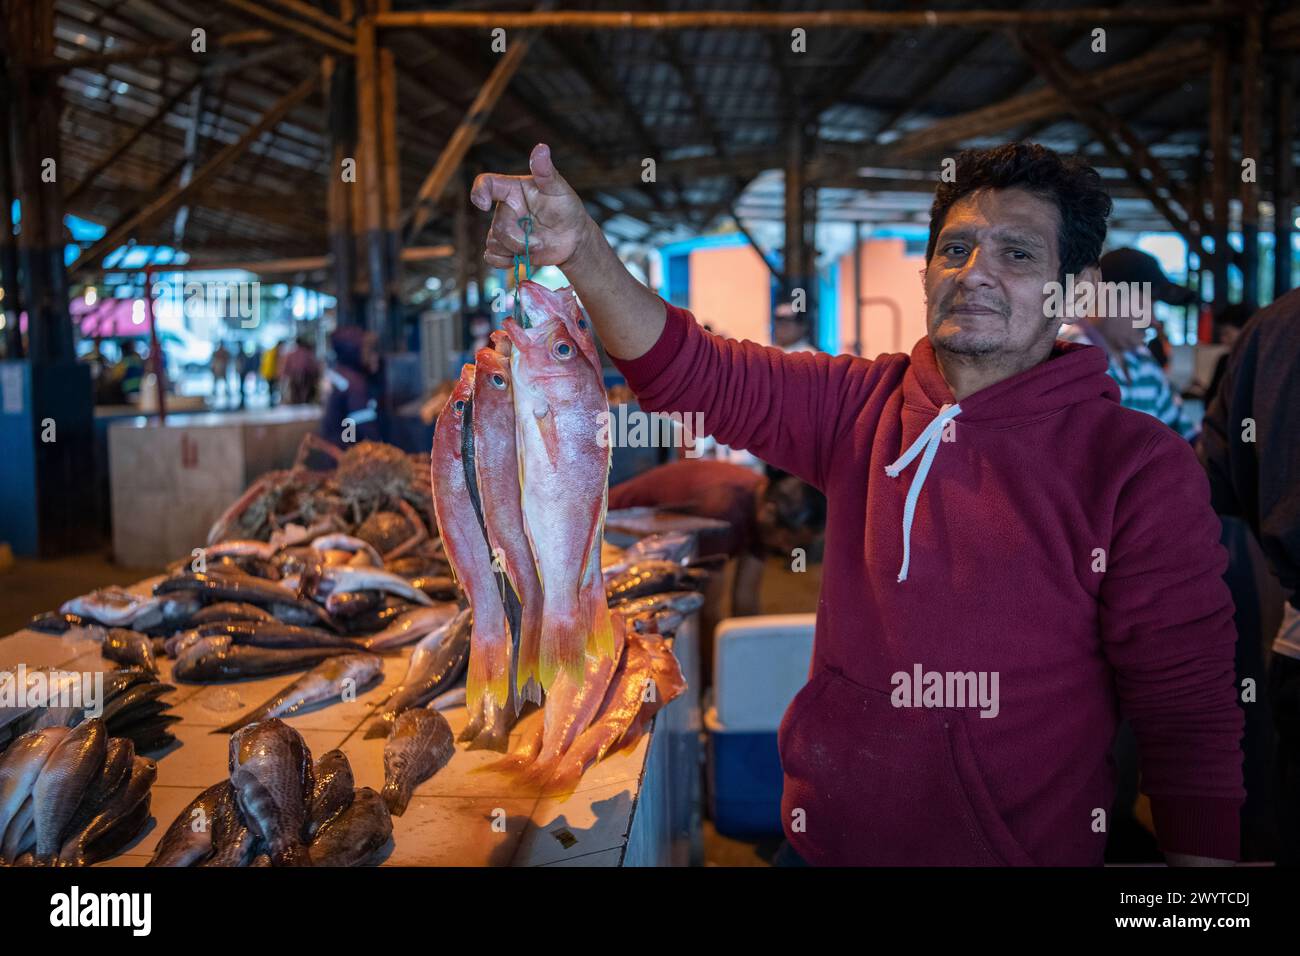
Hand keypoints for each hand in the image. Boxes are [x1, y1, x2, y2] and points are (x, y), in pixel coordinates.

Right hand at [470, 143, 593, 271]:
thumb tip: (541, 148)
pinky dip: (504, 261)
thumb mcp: (559, 189)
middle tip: (540, 241)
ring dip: (515, 250)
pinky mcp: (506, 248)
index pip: (486, 184)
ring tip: (537, 246)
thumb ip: (546, 171)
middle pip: (496, 225)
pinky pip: (492, 257)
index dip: (479, 192)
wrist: (573, 238)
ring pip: (493, 242)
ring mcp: (504, 229)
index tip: (484, 205)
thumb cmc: (567, 208)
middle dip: (517, 238)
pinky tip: (521, 258)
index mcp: (512, 190)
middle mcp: (505, 208)